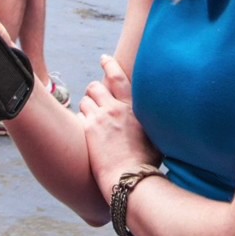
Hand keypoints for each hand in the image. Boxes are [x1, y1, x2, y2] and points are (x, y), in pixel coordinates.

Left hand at [80, 55, 160, 200]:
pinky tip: (87, 131)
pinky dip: (82, 119)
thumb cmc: (146, 162)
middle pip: (96, 86)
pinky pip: (80, 115)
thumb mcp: (155, 135)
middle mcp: (116, 108)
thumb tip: (154, 119)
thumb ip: (149, 122)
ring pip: (86, 99)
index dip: (110, 65)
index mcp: (133, 107)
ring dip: (87, 105)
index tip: (104, 59)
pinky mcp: (89, 129)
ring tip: (91, 117)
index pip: (119, 77)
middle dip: (93, 89)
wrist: (130, 177)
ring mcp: (101, 117)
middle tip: (94, 95)